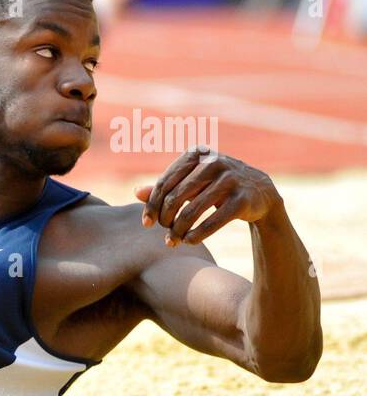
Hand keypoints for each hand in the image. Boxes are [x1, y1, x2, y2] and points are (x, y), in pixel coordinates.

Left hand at [135, 146, 282, 246]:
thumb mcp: (191, 182)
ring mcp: (230, 179)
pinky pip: (212, 222)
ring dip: (178, 231)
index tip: (146, 224)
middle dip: (165, 219)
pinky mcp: (243, 199)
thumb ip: (165, 186)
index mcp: (197, 154)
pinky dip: (197, 235)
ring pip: (191, 211)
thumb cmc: (215, 186)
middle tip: (164, 232)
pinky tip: (189, 241)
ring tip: (173, 241)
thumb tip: (136, 192)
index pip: (164, 183)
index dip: (152, 206)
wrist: (259, 192)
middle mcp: (214, 162)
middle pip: (175, 198)